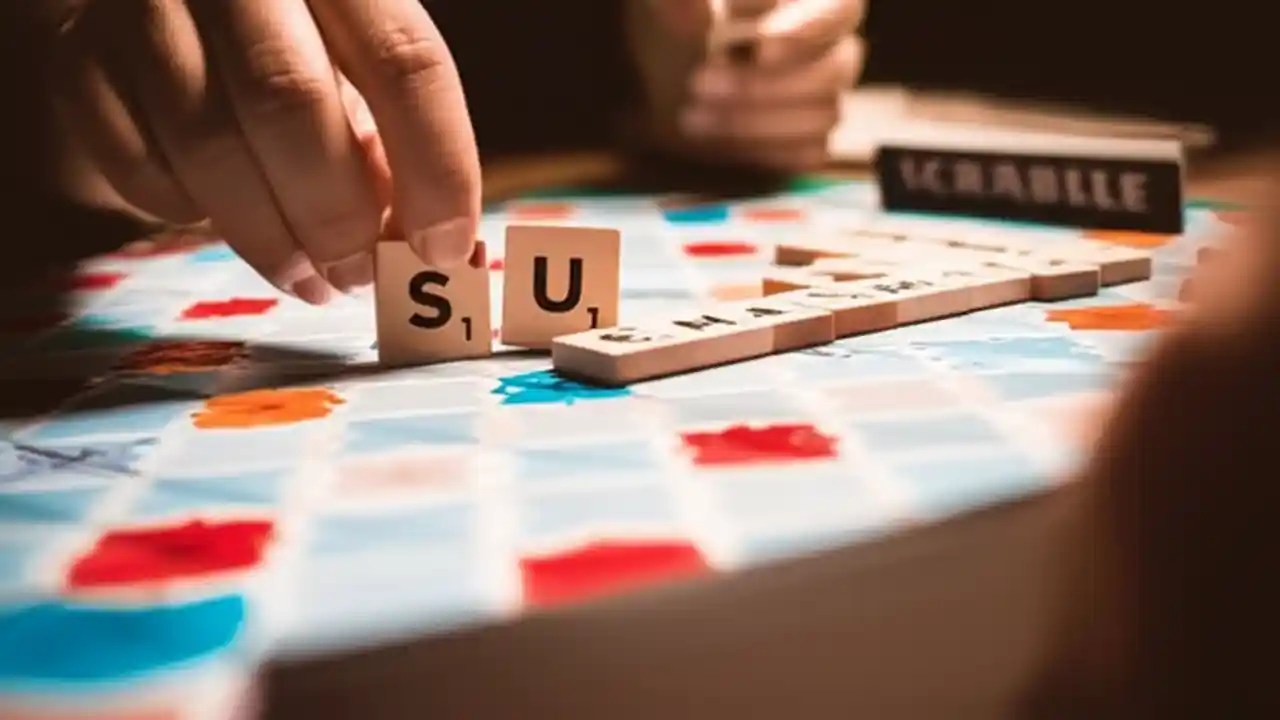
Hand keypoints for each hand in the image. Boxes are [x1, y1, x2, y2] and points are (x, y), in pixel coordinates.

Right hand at [44, 0, 481, 303]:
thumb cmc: (291, 40)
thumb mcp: (356, 65)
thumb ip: (392, 139)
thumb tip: (432, 249)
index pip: (405, 63)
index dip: (436, 169)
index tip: (446, 249)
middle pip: (290, 102)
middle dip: (336, 215)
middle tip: (360, 275)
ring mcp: (143, 8)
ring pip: (207, 144)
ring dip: (269, 239)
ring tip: (309, 278)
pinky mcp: (80, 60)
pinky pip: (138, 165)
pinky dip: (192, 214)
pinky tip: (226, 219)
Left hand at [628, 0, 865, 171]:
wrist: (667, 78)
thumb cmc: (682, 25)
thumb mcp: (671, 5)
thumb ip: (682, 2)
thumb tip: (695, 9)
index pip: (842, 8)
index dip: (805, 29)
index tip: (756, 45)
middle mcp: (832, 44)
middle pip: (837, 69)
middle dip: (763, 84)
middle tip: (698, 84)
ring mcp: (825, 95)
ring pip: (825, 114)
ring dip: (754, 121)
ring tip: (692, 116)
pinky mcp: (810, 139)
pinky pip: (810, 151)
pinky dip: (761, 149)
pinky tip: (717, 138)